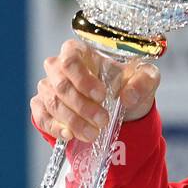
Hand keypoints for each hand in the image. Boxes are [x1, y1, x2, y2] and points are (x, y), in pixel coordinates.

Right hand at [31, 39, 160, 142]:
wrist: (123, 108)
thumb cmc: (130, 84)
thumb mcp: (146, 79)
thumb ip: (144, 82)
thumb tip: (128, 96)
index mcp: (83, 52)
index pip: (70, 58)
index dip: (82, 78)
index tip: (101, 95)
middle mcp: (60, 67)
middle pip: (60, 84)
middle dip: (82, 106)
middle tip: (103, 120)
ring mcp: (49, 87)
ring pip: (51, 102)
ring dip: (73, 120)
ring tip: (92, 133)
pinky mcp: (43, 106)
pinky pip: (41, 116)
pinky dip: (54, 127)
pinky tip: (70, 135)